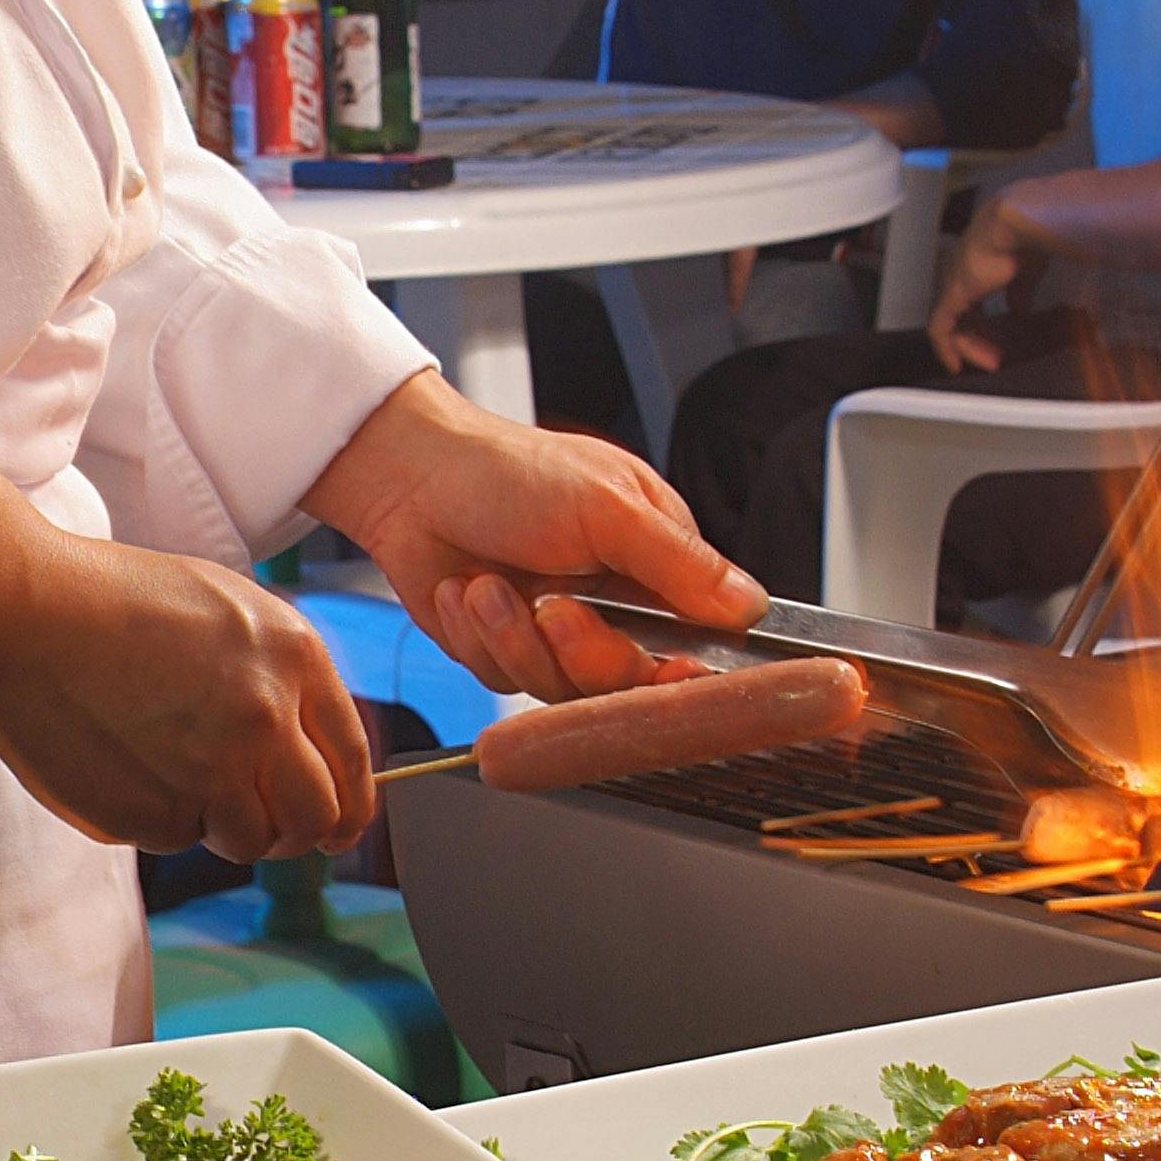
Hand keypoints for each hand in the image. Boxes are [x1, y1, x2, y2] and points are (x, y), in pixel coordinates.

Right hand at [0, 476, 371, 859]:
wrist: (21, 613)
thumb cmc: (114, 601)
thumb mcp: (229, 611)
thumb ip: (281, 680)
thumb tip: (311, 755)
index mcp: (294, 657)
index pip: (352, 760)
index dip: (352, 806)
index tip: (342, 826)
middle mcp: (265, 718)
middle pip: (313, 818)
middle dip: (295, 833)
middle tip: (266, 826)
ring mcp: (210, 772)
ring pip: (248, 840)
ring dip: (223, 824)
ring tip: (173, 770)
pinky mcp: (152, 812)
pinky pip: (176, 836)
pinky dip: (158, 815)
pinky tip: (123, 761)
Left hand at [309, 369, 762, 695]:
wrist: (409, 480)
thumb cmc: (506, 471)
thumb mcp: (608, 507)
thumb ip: (681, 563)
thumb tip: (751, 606)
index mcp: (657, 560)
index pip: (697, 639)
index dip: (682, 668)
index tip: (670, 670)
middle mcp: (614, 603)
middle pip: (627, 678)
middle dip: (582, 650)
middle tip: (552, 608)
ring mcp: (559, 631)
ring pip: (562, 689)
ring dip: (516, 638)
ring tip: (490, 588)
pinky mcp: (508, 650)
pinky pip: (508, 681)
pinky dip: (479, 638)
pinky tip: (466, 594)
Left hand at [927, 194, 1041, 371]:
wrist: (1015, 227)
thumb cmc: (1024, 241)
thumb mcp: (1025, 274)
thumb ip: (1019, 292)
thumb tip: (1020, 308)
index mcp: (975, 267)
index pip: (972, 302)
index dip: (981, 325)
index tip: (995, 342)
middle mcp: (958, 274)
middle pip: (960, 315)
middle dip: (976, 338)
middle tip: (995, 357)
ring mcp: (951, 284)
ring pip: (950, 325)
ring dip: (969, 346)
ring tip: (989, 361)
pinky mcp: (950, 294)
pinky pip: (940, 329)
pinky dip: (946, 349)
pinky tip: (956, 364)